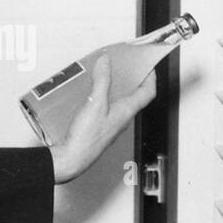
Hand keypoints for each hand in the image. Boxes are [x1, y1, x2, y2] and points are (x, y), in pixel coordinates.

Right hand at [48, 54, 156, 183]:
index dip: (150, 77)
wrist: (72, 159)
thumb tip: (106, 62)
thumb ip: (101, 80)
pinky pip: (108, 109)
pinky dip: (105, 98)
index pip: (148, 92)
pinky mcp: (100, 128)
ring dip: (118, 89)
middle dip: (134, 80)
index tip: (147, 65)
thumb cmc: (86, 139)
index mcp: (126, 112)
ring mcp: (111, 125)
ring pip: (121, 103)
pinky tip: (92, 95)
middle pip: (136, 97)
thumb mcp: (95, 103)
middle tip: (128, 68)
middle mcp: (122, 119)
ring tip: (109, 76)